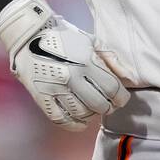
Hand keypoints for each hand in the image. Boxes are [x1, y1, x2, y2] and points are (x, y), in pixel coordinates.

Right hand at [0, 0, 126, 129]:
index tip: (121, 98)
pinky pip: (61, 119)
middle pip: (99, 104)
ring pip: (81, 114)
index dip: (121, 97)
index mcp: (86, 62)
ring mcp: (55, 88)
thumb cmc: (65, 37)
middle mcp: (71, 77)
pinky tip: (81, 120)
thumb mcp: (92, 42)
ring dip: (92, 114)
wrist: (30, 35)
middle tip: (108, 103)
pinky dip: (74, 124)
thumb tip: (130, 79)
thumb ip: (112, 60)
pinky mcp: (42, 97)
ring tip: (93, 108)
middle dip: (108, 107)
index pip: (112, 89)